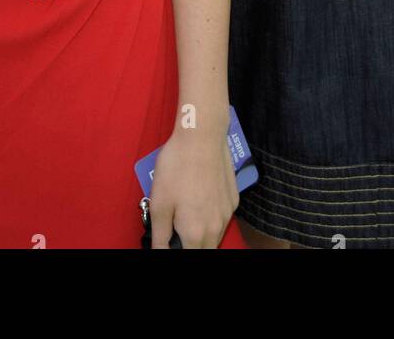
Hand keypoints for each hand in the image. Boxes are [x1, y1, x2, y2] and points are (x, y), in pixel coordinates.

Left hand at [147, 119, 238, 248]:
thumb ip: (160, 234)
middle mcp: (216, 228)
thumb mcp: (159, 203)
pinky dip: (212, 217)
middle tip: (175, 229)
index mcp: (195, 234)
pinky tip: (201, 198)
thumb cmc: (177, 168)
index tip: (169, 240)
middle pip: (204, 250)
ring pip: (215, 235)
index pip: (187, 256)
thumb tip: (159, 251)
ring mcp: (228, 213)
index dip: (175, 250)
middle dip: (190, 245)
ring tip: (186, 212)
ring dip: (202, 234)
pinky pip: (222, 217)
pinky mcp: (234, 198)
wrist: (202, 137)